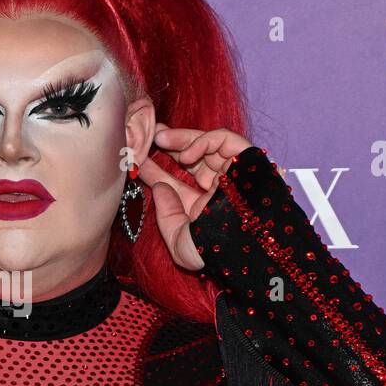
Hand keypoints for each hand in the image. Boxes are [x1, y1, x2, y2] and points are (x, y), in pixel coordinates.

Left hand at [136, 125, 252, 271]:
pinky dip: (203, 141)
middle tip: (148, 135)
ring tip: (160, 139)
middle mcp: (219, 187)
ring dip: (181, 138)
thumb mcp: (179, 239)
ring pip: (207, 144)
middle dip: (169, 145)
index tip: (137, 159)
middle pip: (191, 158)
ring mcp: (234, 173)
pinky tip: (186, 154)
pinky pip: (225, 139)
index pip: (176, 182)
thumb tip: (159, 189)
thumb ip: (166, 215)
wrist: (241, 248)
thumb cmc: (212, 250)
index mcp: (203, 205)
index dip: (155, 170)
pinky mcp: (248, 159)